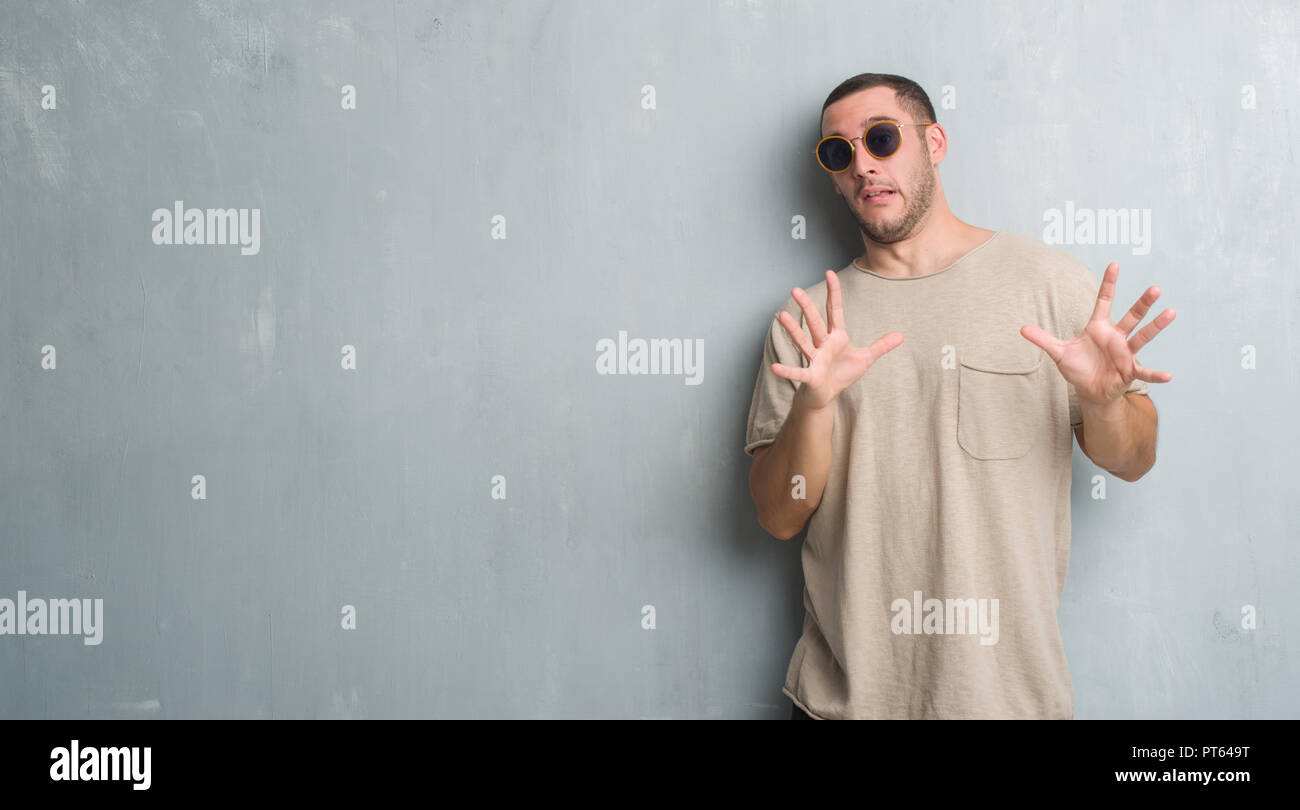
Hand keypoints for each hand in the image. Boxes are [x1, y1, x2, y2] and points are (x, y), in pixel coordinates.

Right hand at [771, 270, 903, 410]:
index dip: (834, 292)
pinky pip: (798, 372)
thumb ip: (881, 346)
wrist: (827, 395)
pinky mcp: (810, 375)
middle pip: (814, 322)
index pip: (835, 310)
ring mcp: (815, 359)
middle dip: (806, 306)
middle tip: (795, 289)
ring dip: (793, 330)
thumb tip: (901, 335)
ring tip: (781, 316)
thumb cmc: (842, 374)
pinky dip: (787, 371)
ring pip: (803, 342)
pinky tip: (776, 368)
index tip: (829, 272)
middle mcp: (823, 344)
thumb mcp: (865, 359)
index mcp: (836, 337)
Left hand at [1020, 262, 1174, 406]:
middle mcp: (1116, 337)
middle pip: (1132, 316)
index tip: (1114, 264)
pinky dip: (1156, 374)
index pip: (1104, 302)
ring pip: (1143, 336)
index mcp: (1098, 328)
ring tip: (1171, 312)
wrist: (1090, 390)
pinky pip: (1145, 372)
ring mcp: (1125, 353)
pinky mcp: (1130, 371)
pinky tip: (1169, 376)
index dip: (1109, 284)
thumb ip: (1043, 340)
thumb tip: (1021, 329)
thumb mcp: (1059, 353)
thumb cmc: (1078, 368)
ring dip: (1156, 326)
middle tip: (1155, 288)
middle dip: (1142, 303)